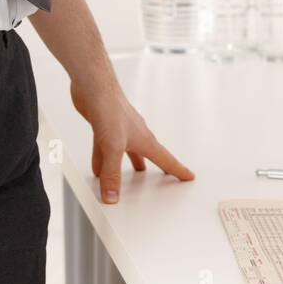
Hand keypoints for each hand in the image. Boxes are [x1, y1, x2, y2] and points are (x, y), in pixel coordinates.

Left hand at [70, 72, 194, 203]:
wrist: (93, 85)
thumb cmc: (109, 108)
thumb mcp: (112, 146)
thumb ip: (112, 173)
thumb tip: (112, 198)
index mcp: (144, 139)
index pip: (165, 158)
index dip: (178, 170)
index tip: (189, 177)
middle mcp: (135, 134)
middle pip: (149, 154)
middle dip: (156, 167)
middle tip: (165, 176)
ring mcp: (119, 129)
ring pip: (127, 152)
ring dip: (128, 165)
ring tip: (130, 178)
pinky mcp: (103, 126)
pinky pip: (105, 148)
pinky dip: (103, 160)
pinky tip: (97, 169)